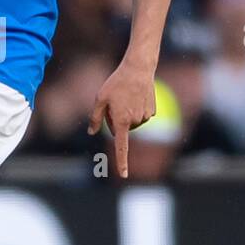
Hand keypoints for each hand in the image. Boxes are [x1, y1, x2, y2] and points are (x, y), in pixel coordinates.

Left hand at [87, 61, 155, 178]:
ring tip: (126, 97)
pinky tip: (135, 96)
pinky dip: (137, 109)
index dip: (121, 162)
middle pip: (122, 129)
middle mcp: (135, 122)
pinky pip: (141, 116)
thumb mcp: (100, 98)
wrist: (138, 69)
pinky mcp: (152, 112)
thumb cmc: (116, 83)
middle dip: (116, 120)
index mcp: (121, 121)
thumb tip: (91, 132)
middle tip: (115, 102)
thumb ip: (95, 118)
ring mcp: (145, 117)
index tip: (124, 175)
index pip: (121, 147)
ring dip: (127, 114)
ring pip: (132, 123)